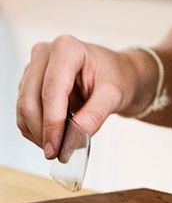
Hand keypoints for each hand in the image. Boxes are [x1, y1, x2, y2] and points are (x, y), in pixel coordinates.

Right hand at [15, 37, 145, 158]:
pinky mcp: (28, 84)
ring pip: (24, 109)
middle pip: (31, 101)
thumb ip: (95, 115)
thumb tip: (73, 139)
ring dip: (39, 133)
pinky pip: (24, 114)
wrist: (117, 75)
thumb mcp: (114, 95)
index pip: (52, 91)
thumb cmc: (118, 77)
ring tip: (61, 144)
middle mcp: (45, 54)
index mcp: (67, 49)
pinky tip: (55, 135)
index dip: (52, 123)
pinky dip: (36, 130)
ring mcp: (34, 69)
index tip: (56, 148)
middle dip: (43, 132)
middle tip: (57, 153)